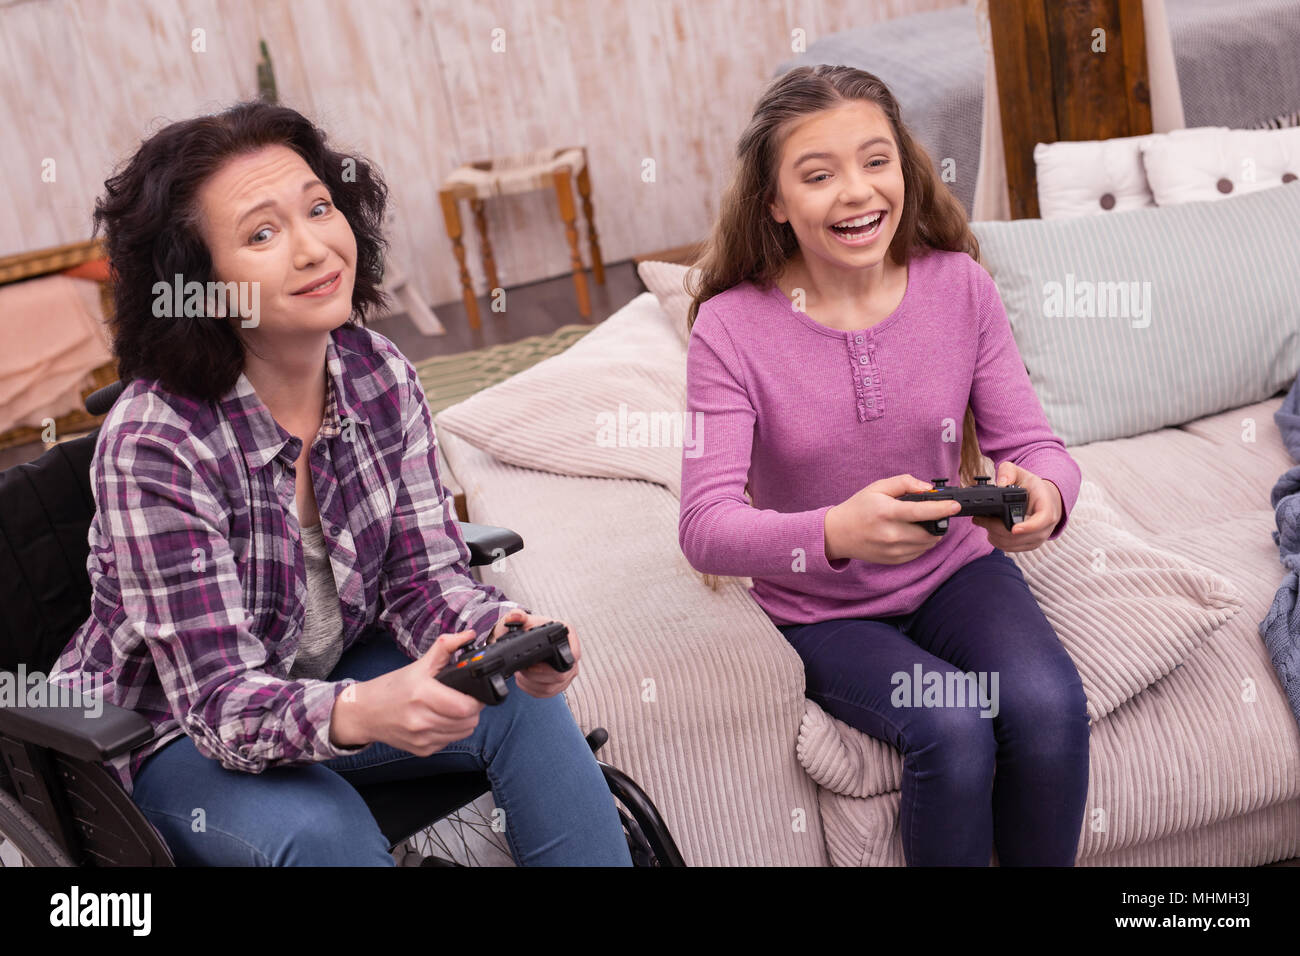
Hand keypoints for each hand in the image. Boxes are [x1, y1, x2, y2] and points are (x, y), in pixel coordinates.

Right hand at [335, 628, 485, 755]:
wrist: (364, 713)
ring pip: (463, 732)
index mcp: (422, 695)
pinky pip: (450, 741)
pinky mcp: (422, 750)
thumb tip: (469, 635)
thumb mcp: (418, 665)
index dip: (476, 698)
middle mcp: (421, 720)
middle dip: (472, 708)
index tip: (474, 690)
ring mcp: (422, 738)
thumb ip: (445, 648)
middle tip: (464, 697)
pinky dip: (451, 731)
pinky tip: (440, 719)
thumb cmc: (391, 688)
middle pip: (469, 721)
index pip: (465, 707)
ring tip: (453, 707)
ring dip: (464, 721)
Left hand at [490, 608, 581, 698]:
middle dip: (536, 675)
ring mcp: (567, 672)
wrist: (527, 639)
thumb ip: (519, 617)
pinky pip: (547, 693)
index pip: (573, 654)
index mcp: (568, 636)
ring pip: (552, 688)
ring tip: (521, 673)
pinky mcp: (559, 684)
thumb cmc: (529, 629)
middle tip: (522, 668)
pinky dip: (531, 690)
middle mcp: (571, 655)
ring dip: (532, 683)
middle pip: (561, 676)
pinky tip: (523, 681)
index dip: (556, 661)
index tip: (535, 662)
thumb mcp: (524, 621)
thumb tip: (515, 616)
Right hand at [825, 474, 964, 564]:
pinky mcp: (894, 560)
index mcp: (887, 512)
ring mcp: (892, 550)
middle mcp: (890, 534)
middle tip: (936, 513)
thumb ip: (904, 482)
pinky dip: (922, 543)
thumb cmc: (858, 508)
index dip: (941, 509)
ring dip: (932, 533)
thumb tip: (928, 488)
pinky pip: (918, 553)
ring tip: (922, 523)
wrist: (838, 534)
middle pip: (929, 532)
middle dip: (939, 522)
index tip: (955, 506)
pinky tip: (911, 534)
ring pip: (927, 544)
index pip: (920, 512)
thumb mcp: (877, 487)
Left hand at [970, 462, 1062, 552]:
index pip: (1043, 520)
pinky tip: (991, 532)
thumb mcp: (1021, 473)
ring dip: (996, 536)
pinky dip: (999, 542)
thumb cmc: (1032, 487)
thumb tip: (1001, 483)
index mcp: (1048, 507)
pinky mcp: (1030, 544)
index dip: (1029, 526)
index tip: (1014, 529)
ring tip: (983, 523)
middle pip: (1022, 535)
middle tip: (980, 519)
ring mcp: (1039, 537)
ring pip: (1015, 544)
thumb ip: (1008, 472)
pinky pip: (1013, 549)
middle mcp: (1046, 526)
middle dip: (997, 528)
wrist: (1044, 499)